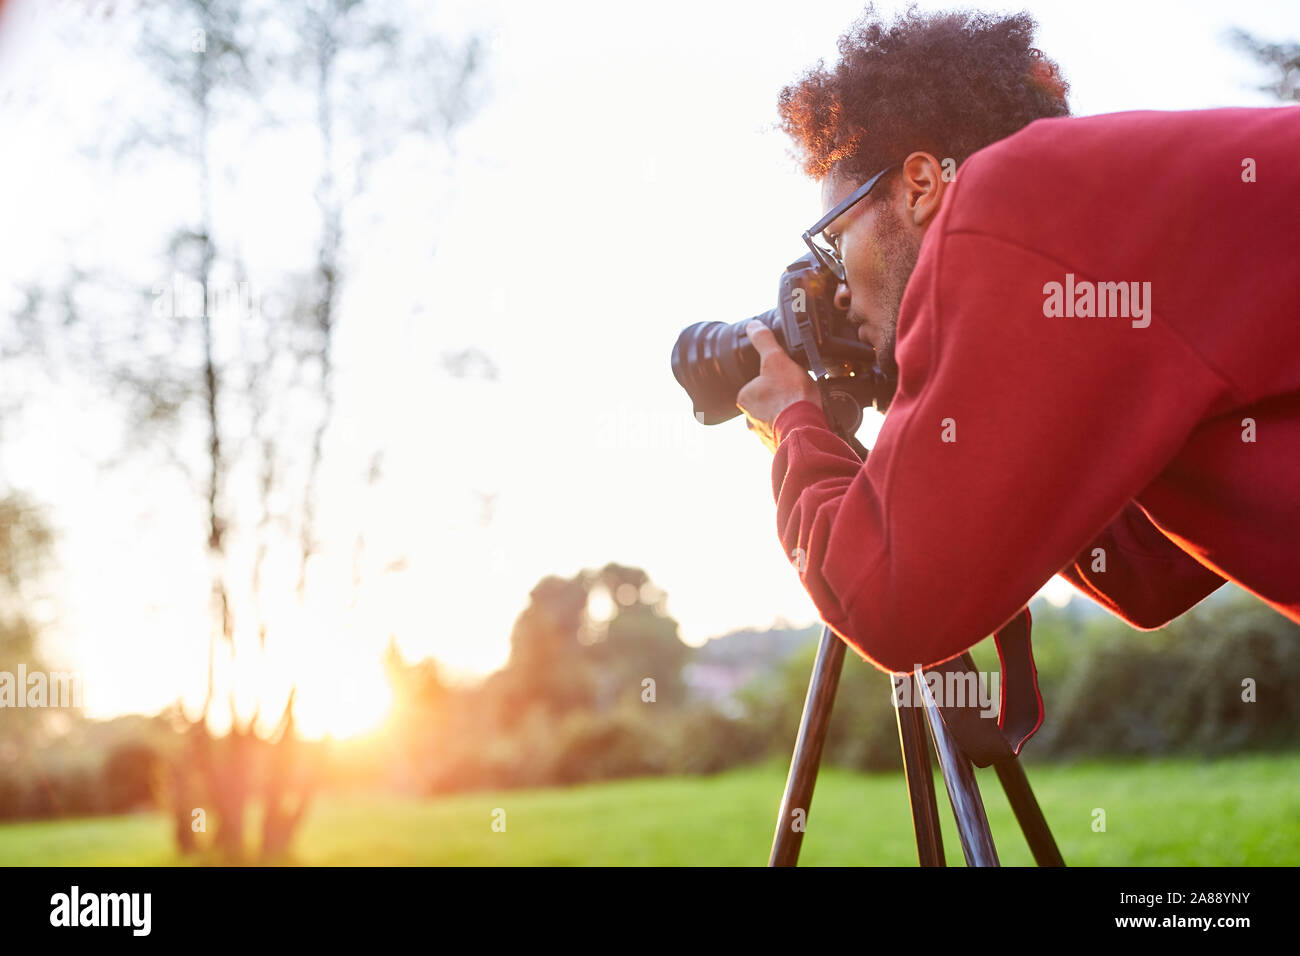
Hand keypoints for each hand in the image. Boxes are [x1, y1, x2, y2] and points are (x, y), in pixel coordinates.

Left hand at [736, 320, 821, 452]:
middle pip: (766, 402)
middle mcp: (749, 420)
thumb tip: (753, 326)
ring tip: (802, 408)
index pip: (756, 384)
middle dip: (780, 399)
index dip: (773, 379)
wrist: (806, 429)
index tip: (786, 379)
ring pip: (776, 420)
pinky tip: (805, 422)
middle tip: (797, 393)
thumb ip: (764, 342)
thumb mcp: (776, 359)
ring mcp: (764, 436)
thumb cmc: (790, 395)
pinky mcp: (778, 448)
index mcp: (745, 399)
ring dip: (787, 415)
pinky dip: (794, 428)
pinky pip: (786, 434)